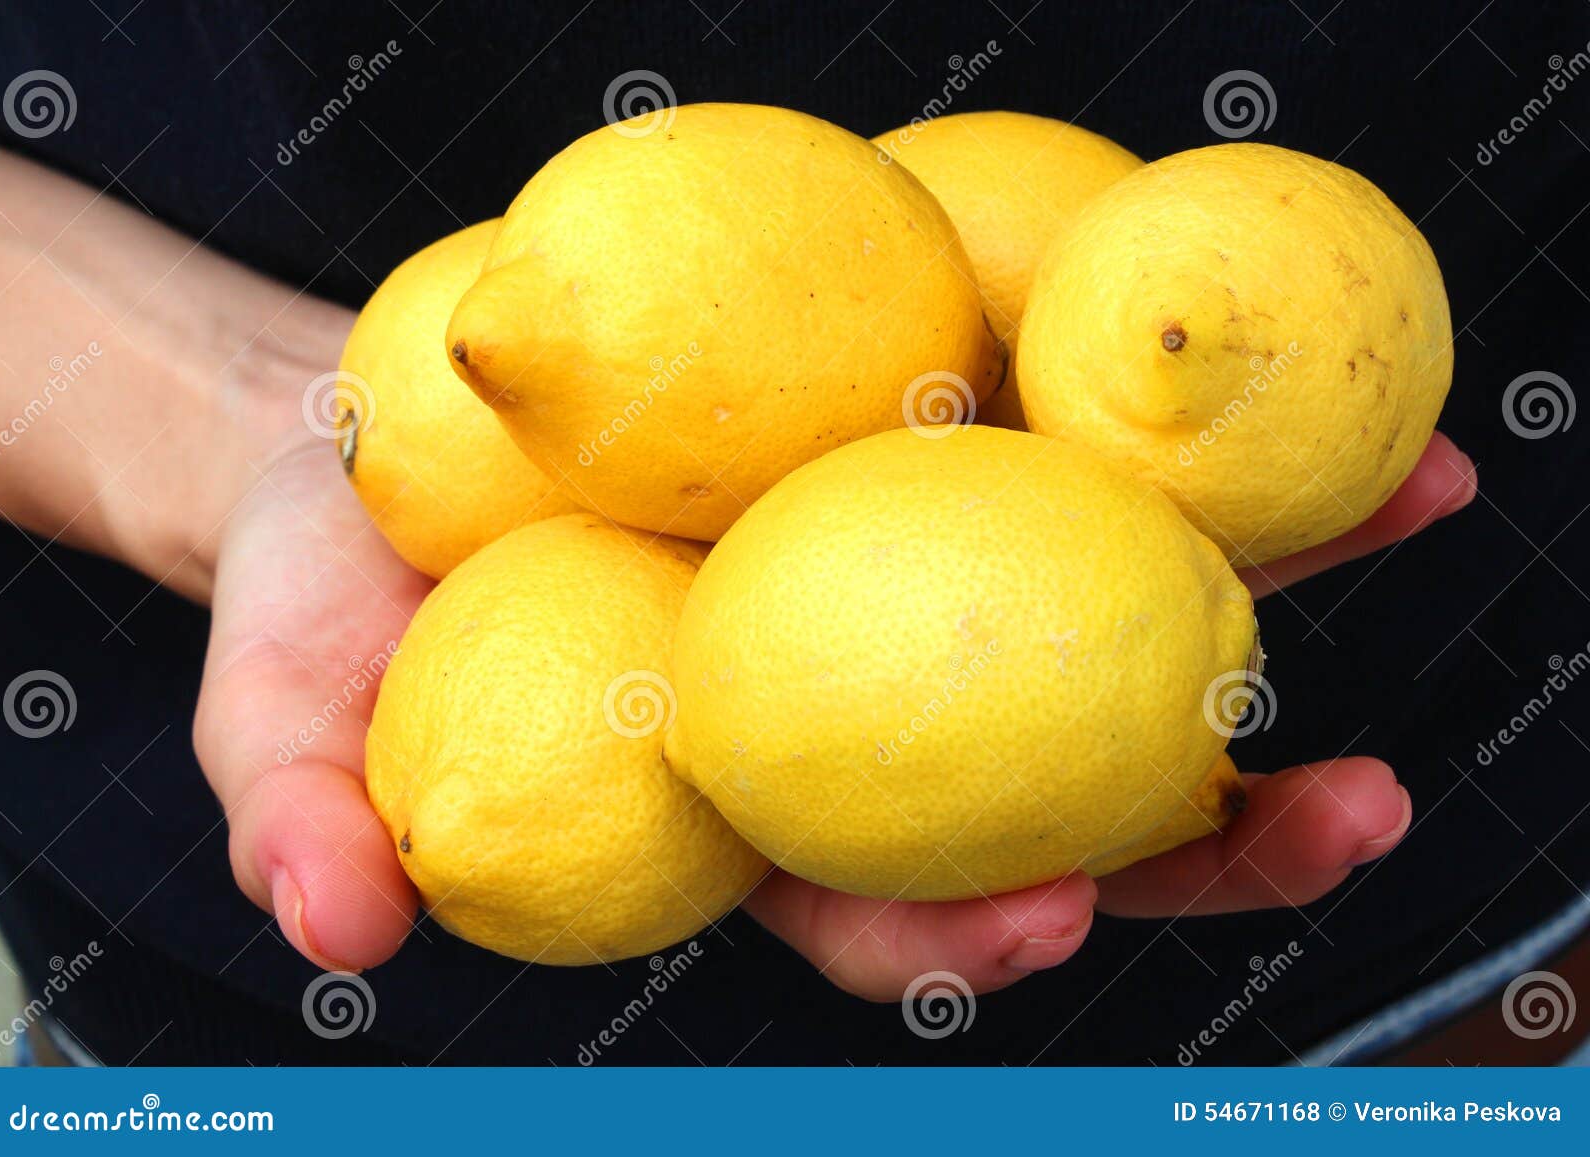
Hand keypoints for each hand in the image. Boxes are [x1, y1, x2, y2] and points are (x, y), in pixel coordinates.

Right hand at [195, 419, 1473, 990]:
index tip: (1038, 926)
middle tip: (1337, 809)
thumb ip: (308, 815)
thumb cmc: (341, 590)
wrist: (388, 437)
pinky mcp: (921, 447)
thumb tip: (339, 930)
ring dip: (1262, 588)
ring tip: (1408, 518)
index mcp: (731, 809)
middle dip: (1203, 827)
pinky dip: (1187, 432)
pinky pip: (1063, 448)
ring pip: (1097, 613)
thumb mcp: (285, 698)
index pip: (862, 904)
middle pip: (1037, 795)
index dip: (949, 935)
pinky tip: (1306, 399)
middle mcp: (846, 711)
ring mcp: (900, 576)